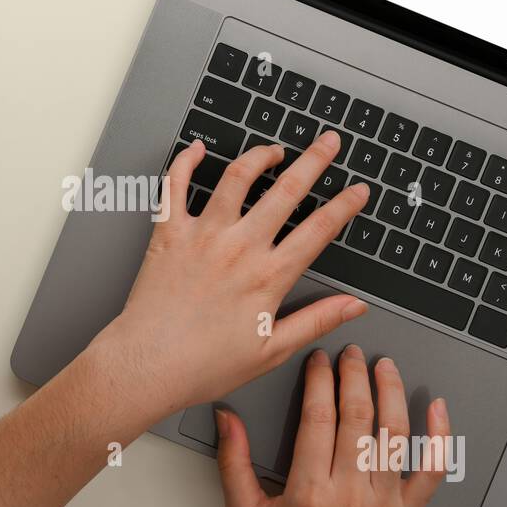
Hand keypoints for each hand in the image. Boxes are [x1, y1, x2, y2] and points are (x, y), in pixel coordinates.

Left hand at [89, 131, 370, 419]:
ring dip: (259, 156)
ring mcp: (203, 236)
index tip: (358, 190)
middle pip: (286, 191)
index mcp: (268, 276)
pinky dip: (186, 162)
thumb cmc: (203, 364)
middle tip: (328, 142)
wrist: (147, 365)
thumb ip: (316, 321)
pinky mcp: (169, 234)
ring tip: (274, 149)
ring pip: (237, 178)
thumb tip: (354, 305)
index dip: (344, 206)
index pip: (318, 229)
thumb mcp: (272, 350)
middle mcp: (239, 247)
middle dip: (313, 161)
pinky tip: (197, 149)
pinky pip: (175, 187)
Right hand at [215, 346, 449, 506]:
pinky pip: (432, 470)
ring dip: (391, 391)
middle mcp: (350, 496)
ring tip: (385, 366)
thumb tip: (226, 418)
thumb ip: (232, 463)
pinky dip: (440, 436)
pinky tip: (437, 409)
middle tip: (350, 354)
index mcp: (308, 493)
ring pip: (394, 434)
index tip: (317, 361)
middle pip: (357, 416)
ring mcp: (384, 504)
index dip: (319, 380)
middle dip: (354, 375)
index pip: (318, 417)